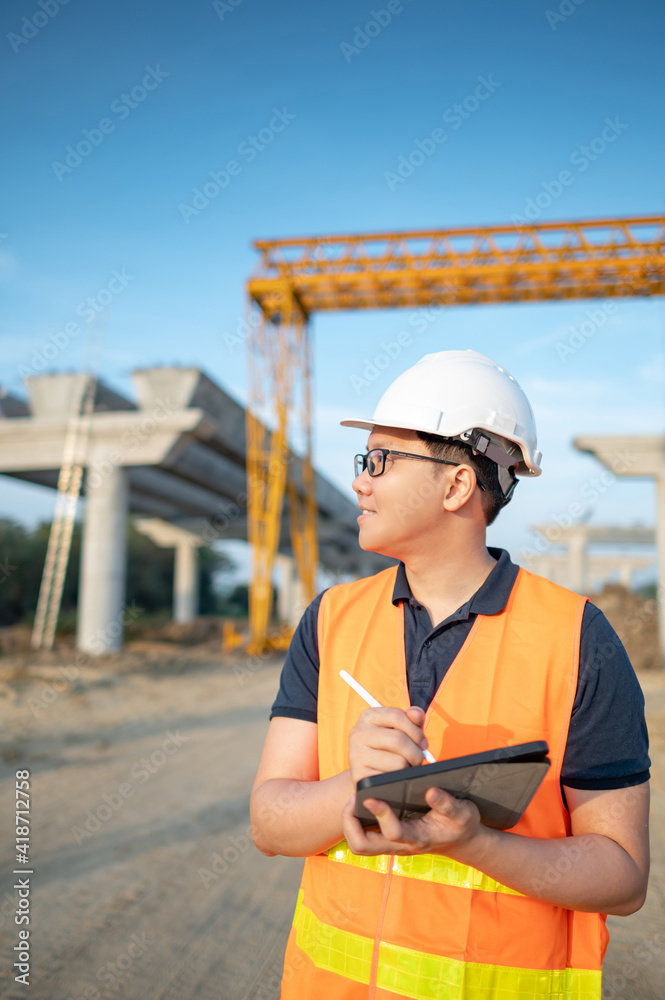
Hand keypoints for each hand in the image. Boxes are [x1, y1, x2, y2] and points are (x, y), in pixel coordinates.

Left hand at [341, 786, 485, 857]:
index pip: (392, 832)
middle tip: (353, 798)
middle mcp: (401, 845)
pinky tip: (362, 801)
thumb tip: (431, 791)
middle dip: (351, 823)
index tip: (371, 796)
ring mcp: (393, 844)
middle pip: (363, 846)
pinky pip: (364, 837)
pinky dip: (356, 822)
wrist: (462, 840)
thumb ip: (448, 804)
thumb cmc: (461, 824)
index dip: (379, 814)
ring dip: (350, 824)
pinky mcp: (389, 839)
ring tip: (354, 799)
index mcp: (418, 838)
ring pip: (359, 844)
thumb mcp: (463, 812)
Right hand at [348, 705, 428, 784]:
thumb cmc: (388, 749)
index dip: (416, 731)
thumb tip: (417, 714)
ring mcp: (357, 755)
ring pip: (398, 762)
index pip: (397, 716)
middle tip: (418, 759)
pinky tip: (394, 776)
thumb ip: (412, 719)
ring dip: (409, 768)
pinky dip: (398, 779)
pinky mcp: (360, 775)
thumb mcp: (399, 730)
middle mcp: (359, 733)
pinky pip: (391, 778)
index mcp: (369, 716)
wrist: (368, 773)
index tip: (422, 743)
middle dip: (416, 752)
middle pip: (398, 739)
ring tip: (405, 767)